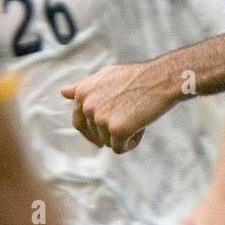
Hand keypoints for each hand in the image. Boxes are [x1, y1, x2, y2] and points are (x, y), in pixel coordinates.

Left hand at [61, 60, 175, 153]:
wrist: (162, 78)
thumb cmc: (137, 77)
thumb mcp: (105, 76)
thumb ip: (83, 87)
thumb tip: (62, 92)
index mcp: (82, 92)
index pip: (79, 122)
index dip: (92, 131)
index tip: (106, 133)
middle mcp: (87, 105)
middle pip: (95, 134)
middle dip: (112, 131)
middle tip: (131, 117)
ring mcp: (100, 118)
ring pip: (108, 142)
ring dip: (124, 135)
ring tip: (138, 116)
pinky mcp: (116, 130)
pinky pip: (120, 148)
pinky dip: (132, 143)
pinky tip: (141, 127)